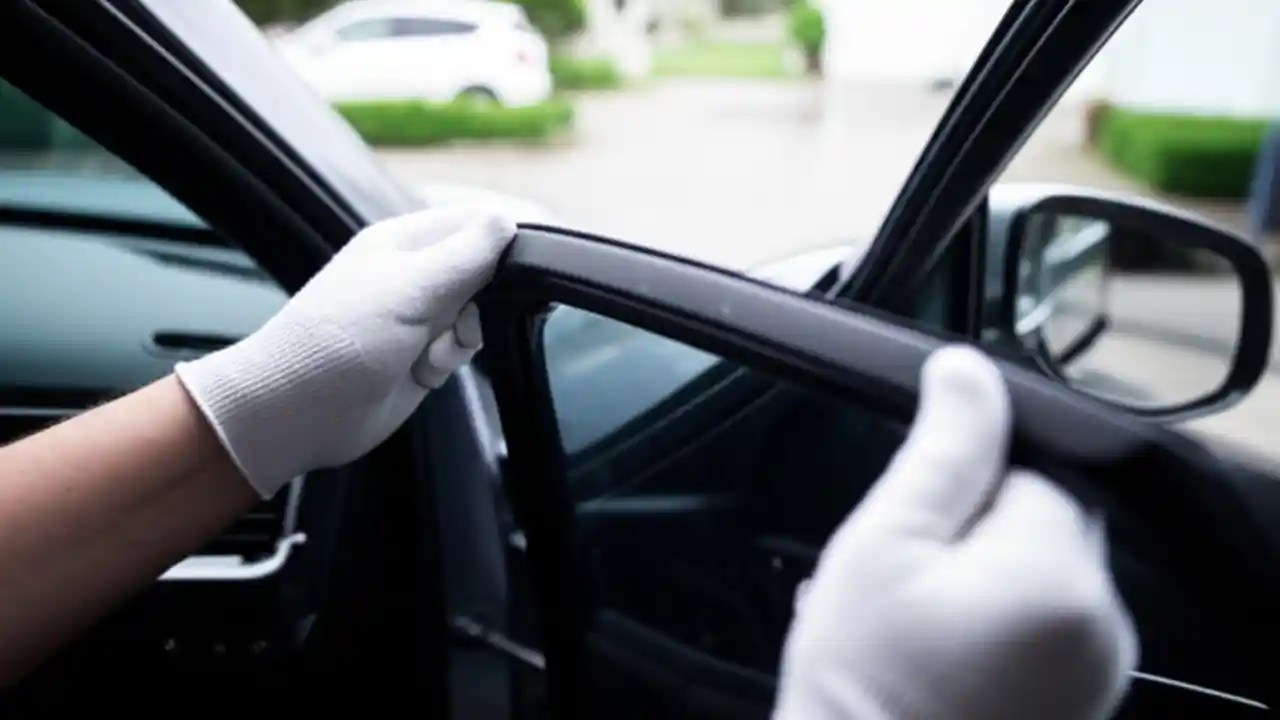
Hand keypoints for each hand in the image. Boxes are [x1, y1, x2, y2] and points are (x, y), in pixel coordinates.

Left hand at [176, 208, 516, 497]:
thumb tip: (508, 219)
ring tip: (433, 352)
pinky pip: (461, 348)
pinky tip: (424, 372)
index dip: (504, 239)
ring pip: (476, 314)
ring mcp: (417, 318)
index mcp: (403, 242)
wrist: (298, 412)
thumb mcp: (411, 289)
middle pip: (482, 270)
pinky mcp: (421, 357)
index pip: (472, 222)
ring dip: (465, 335)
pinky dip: (450, 361)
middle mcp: (413, 275)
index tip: (528, 265)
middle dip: (485, 296)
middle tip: (465, 315)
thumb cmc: (345, 339)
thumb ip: (465, 256)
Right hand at [773, 346, 1137, 719]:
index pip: (1031, 471)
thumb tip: (967, 369)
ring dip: (973, 580)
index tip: (910, 540)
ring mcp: (1098, 673)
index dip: (959, 492)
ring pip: (1034, 573)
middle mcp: (1105, 626)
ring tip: (907, 624)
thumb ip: (943, 452)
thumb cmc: (860, 683)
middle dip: (968, 536)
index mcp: (1060, 576)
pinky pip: (1040, 627)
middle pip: (1039, 522)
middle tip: (901, 584)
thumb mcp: (883, 546)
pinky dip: (989, 626)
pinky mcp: (1079, 704)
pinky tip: (930, 653)